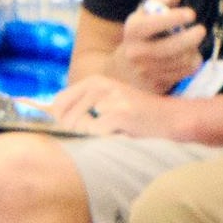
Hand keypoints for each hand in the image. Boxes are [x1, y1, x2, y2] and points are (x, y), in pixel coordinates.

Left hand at [48, 76, 199, 140]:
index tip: (70, 130)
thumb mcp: (108, 102)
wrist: (171, 119)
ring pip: (81, 127)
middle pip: (66, 118)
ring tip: (112, 132)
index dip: (59, 120)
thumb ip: (82, 106)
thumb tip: (51, 116)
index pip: (59, 102)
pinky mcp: (120, 113)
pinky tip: (121, 135)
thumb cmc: (137, 115)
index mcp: (94, 82)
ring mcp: (110, 99)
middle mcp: (100, 86)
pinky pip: (97, 134)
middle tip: (100, 134)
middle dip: (77, 133)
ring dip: (93, 137)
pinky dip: (106, 140)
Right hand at [113, 0, 205, 93]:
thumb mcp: (142, 16)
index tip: (191, 14)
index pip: (151, 24)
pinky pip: (185, 72)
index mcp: (132, 31)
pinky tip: (189, 57)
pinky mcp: (157, 85)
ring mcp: (147, 72)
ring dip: (193, 50)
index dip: (173, 18)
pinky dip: (193, 62)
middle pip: (171, 47)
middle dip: (191, 37)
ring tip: (192, 44)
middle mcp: (136, 52)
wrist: (122, 72)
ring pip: (181, 60)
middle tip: (201, 29)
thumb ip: (158, 1)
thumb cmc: (139, 37)